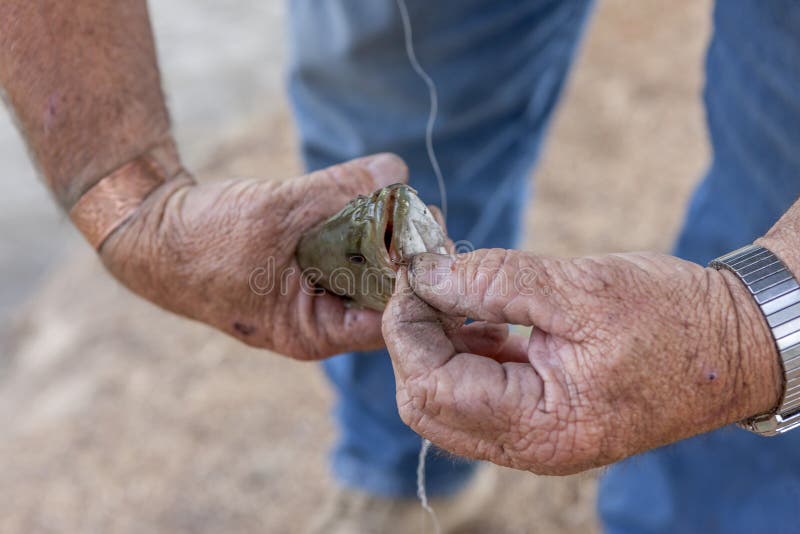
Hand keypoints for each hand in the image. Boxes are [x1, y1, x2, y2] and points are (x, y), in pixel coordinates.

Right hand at [100, 153, 406, 359]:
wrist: (150, 232)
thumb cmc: (203, 240)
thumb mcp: (277, 213)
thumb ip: (339, 193)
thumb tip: (398, 170)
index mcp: (314, 331)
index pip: (390, 319)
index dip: (418, 279)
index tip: (435, 237)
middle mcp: (320, 319)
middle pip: (385, 292)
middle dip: (406, 252)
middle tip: (425, 212)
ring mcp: (313, 292)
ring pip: (369, 267)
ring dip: (386, 234)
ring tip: (401, 200)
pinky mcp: (307, 264)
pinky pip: (348, 249)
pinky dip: (361, 225)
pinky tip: (372, 199)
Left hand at [383, 249, 783, 473]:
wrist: (735, 344)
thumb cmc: (672, 317)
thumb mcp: (580, 288)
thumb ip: (494, 281)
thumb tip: (426, 273)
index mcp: (540, 426)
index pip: (430, 387)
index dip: (408, 327)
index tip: (414, 273)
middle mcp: (530, 446)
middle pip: (427, 404)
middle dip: (415, 339)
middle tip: (428, 281)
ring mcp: (535, 436)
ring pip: (447, 398)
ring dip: (438, 343)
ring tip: (454, 289)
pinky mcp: (541, 416)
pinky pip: (478, 391)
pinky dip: (466, 351)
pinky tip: (480, 314)